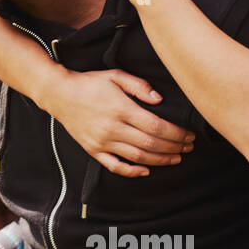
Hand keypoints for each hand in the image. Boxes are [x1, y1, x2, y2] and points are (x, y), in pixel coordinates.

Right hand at [36, 67, 193, 177]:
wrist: (59, 94)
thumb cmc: (89, 83)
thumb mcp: (115, 76)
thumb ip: (139, 86)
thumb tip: (160, 99)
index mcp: (121, 109)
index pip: (157, 126)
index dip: (177, 133)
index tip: (189, 134)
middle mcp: (113, 128)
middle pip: (151, 144)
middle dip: (174, 147)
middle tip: (188, 146)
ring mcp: (102, 141)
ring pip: (138, 157)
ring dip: (161, 160)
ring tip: (176, 157)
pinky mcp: (93, 150)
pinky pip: (115, 166)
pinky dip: (132, 172)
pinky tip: (146, 170)